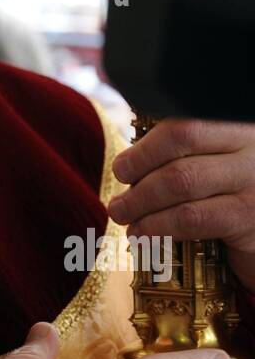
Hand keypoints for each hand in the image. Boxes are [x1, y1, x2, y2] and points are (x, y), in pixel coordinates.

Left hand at [107, 118, 254, 292]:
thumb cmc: (236, 201)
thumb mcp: (217, 169)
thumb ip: (183, 157)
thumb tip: (127, 164)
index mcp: (236, 127)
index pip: (186, 122)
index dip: (147, 146)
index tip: (122, 169)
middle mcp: (250, 146)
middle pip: (183, 141)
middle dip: (140, 173)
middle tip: (118, 202)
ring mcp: (254, 181)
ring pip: (183, 180)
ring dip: (143, 203)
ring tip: (125, 219)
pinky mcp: (251, 219)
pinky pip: (194, 218)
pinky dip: (161, 227)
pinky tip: (146, 236)